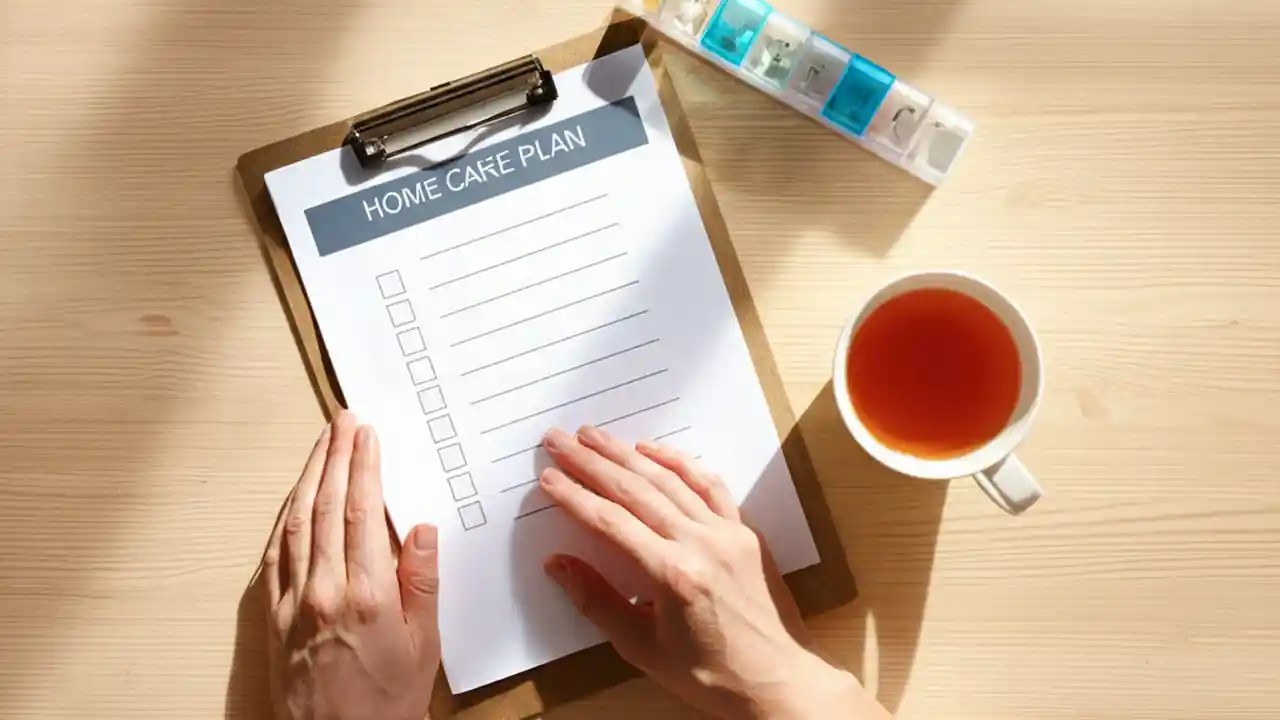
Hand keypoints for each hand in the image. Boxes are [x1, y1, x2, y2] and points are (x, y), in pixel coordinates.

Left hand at [262, 412, 440, 719]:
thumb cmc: (388, 703)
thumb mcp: (425, 645)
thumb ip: (422, 583)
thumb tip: (422, 529)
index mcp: (367, 594)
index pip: (364, 511)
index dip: (363, 466)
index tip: (367, 435)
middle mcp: (323, 590)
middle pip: (327, 506)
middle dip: (335, 457)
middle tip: (343, 422)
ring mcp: (292, 602)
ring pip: (296, 523)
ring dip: (307, 477)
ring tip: (320, 444)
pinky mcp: (273, 618)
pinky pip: (275, 554)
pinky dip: (285, 517)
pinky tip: (294, 498)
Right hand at [539, 426, 889, 719]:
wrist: (776, 681)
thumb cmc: (711, 676)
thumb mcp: (642, 649)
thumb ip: (597, 602)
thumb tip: (557, 564)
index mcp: (673, 575)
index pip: (611, 523)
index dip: (575, 497)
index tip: (548, 477)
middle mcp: (701, 544)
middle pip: (635, 490)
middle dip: (592, 462)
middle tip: (560, 440)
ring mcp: (726, 533)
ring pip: (669, 479)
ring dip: (628, 453)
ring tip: (595, 436)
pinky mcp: (744, 532)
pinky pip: (708, 485)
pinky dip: (679, 462)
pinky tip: (653, 448)